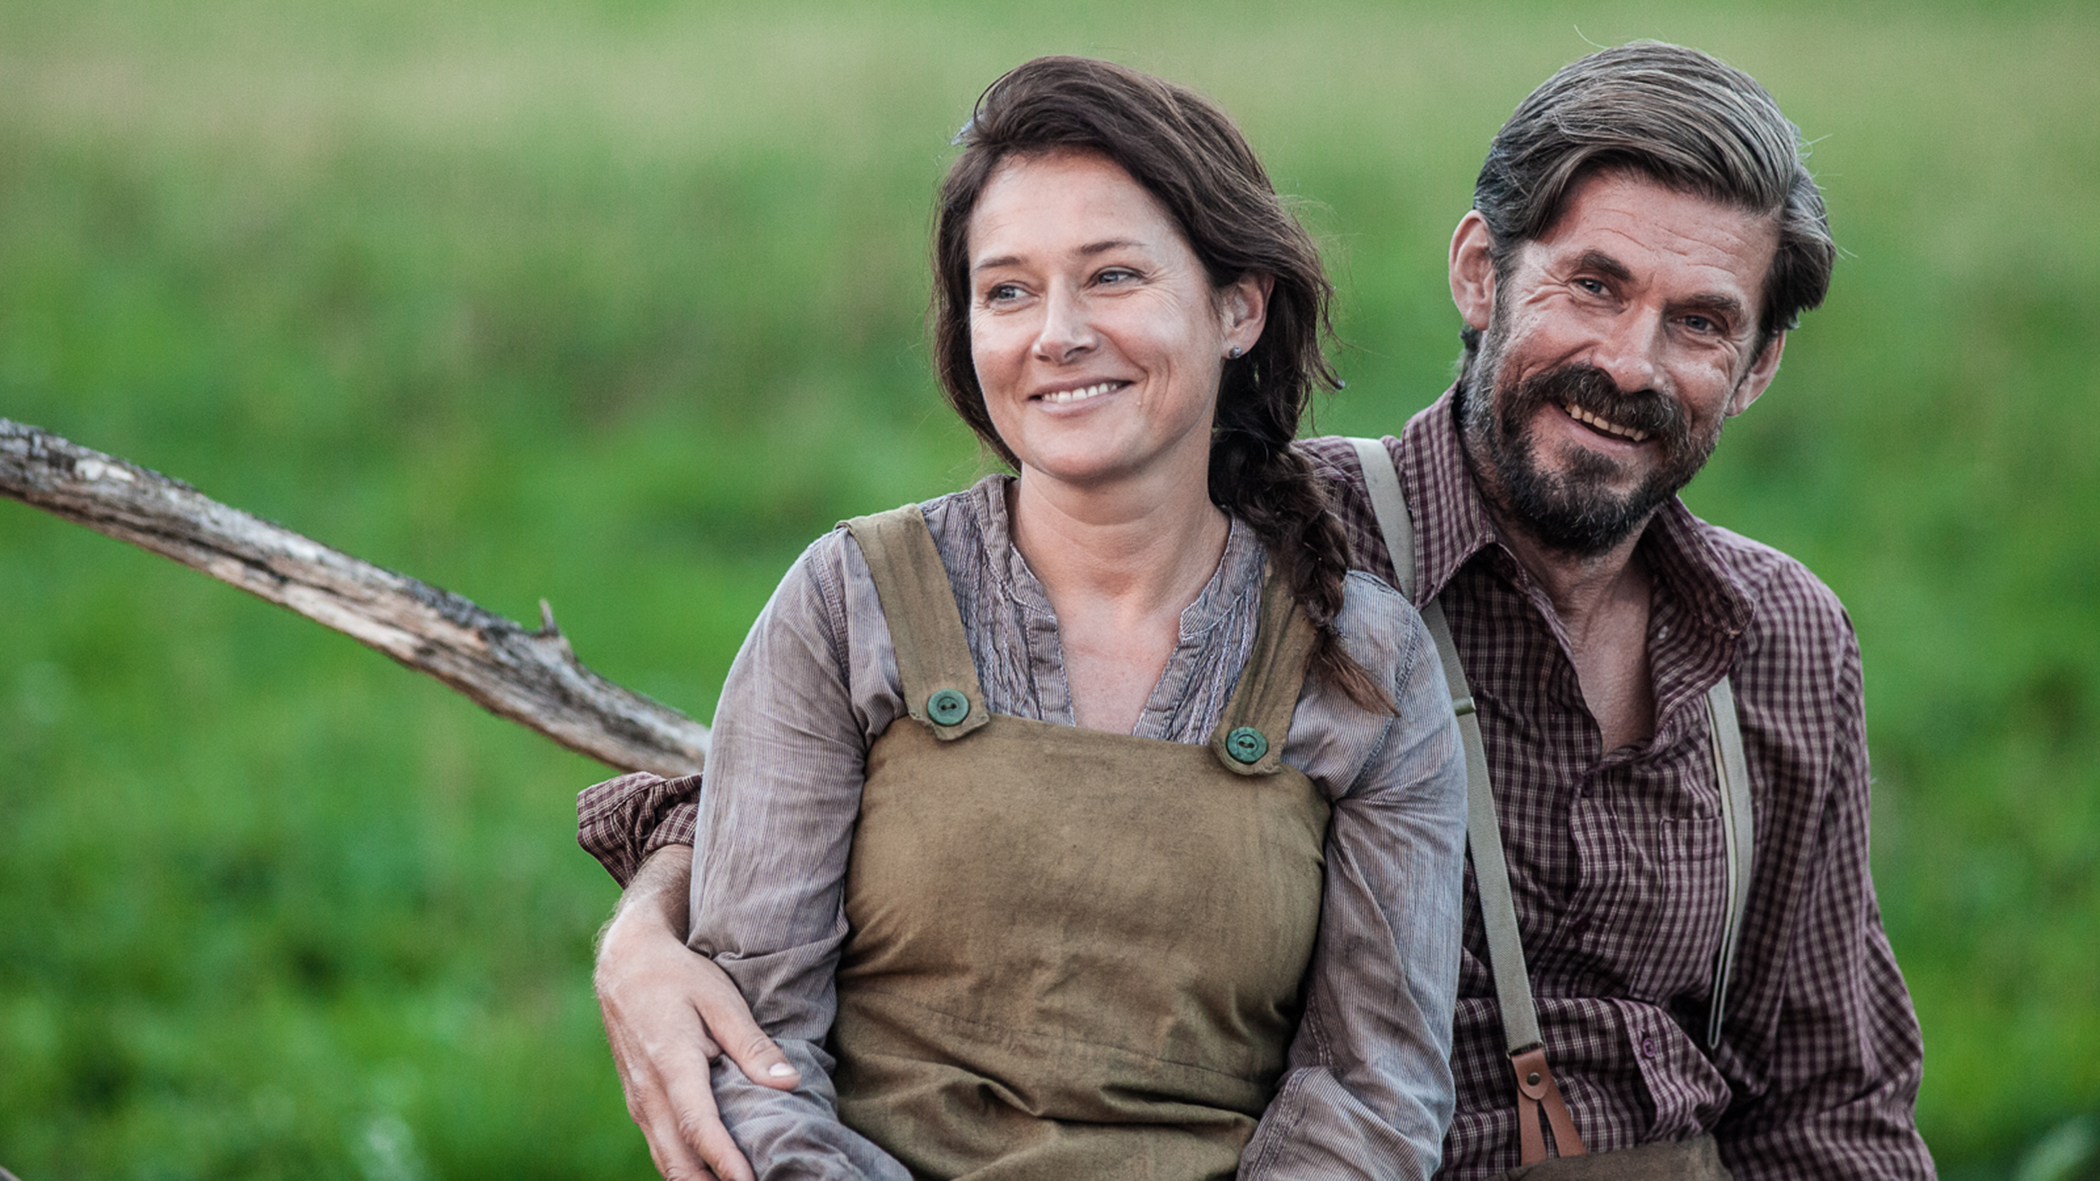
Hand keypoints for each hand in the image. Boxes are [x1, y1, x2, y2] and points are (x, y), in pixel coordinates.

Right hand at [595, 846, 800, 1180]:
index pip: (699, 1128)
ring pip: (666, 1159)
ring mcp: (638, 1101)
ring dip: (698, 1179)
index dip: (727, 1162)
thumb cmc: (678, 976)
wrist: (624, 964)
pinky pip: (661, 1147)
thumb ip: (752, 1044)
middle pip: (677, 1160)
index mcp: (671, 1065)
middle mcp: (648, 1092)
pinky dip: (686, 1167)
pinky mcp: (638, 1103)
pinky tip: (714, 1171)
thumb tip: (788, 1082)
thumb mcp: (720, 999)